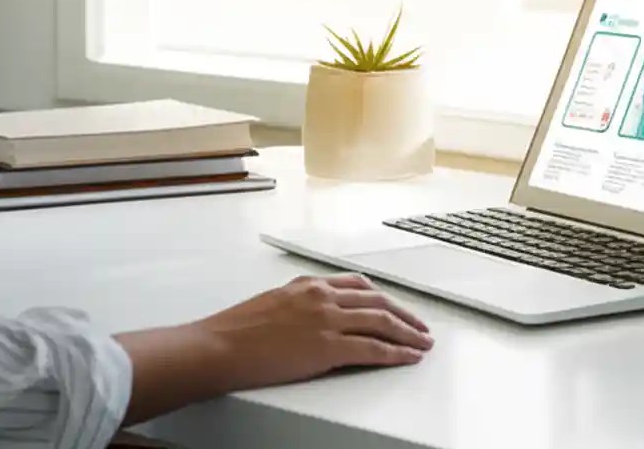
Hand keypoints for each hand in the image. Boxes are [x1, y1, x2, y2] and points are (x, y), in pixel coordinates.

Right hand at [196, 273, 432, 390]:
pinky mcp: (328, 347)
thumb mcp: (273, 304)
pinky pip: (373, 349)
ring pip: (382, 322)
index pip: (358, 284)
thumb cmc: (237, 331)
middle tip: (420, 327)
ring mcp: (327, 320)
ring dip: (408, 334)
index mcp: (309, 285)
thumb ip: (300, 307)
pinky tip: (407, 357)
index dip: (383, 297)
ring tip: (422, 343)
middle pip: (377, 301)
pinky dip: (396, 353)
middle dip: (404, 314)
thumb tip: (316, 320)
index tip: (395, 306)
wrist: (221, 347)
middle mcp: (322, 296)